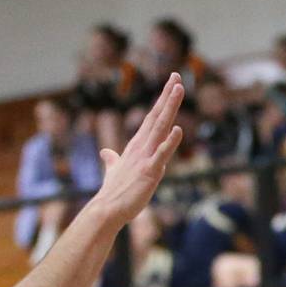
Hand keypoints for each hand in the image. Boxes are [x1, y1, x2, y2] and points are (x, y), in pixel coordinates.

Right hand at [87, 75, 184, 225]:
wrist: (107, 210)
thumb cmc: (114, 192)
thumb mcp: (114, 171)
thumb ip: (112, 160)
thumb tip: (106, 153)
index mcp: (137, 146)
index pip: (152, 118)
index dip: (162, 101)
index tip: (171, 84)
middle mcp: (141, 147)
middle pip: (157, 116)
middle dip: (167, 96)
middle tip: (177, 76)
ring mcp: (145, 157)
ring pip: (161, 127)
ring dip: (170, 107)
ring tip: (179, 89)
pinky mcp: (149, 172)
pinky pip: (161, 154)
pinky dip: (170, 142)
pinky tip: (178, 129)